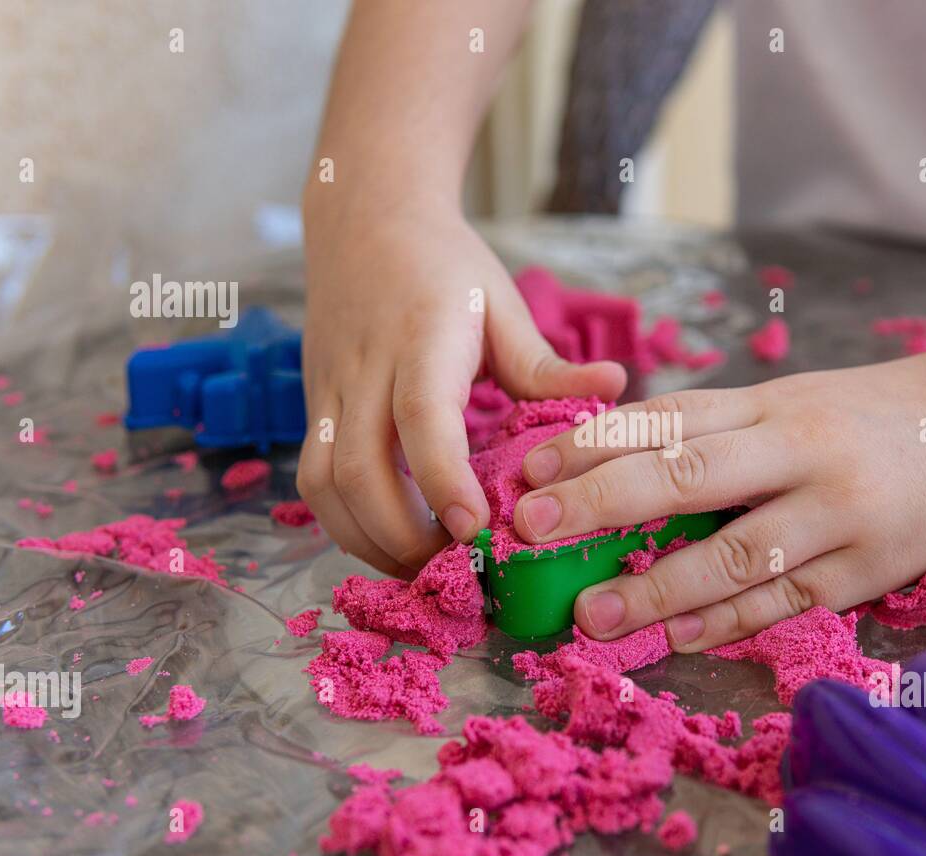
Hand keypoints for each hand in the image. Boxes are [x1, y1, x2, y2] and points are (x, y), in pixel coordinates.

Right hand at [298, 202, 625, 577]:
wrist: (364, 219)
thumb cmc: (443, 265)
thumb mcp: (502, 304)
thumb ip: (548, 363)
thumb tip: (615, 385)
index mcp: (421, 340)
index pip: (422, 419)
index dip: (444, 480)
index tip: (475, 529)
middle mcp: (364, 369)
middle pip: (359, 468)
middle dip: (402, 534)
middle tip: (455, 566)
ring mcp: (327, 389)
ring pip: (322, 484)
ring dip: (366, 539)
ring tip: (420, 566)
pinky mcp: (310, 404)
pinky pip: (313, 478)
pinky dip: (343, 522)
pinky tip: (387, 540)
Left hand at [513, 337, 925, 650]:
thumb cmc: (887, 410)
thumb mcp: (803, 398)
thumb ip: (729, 426)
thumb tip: (628, 458)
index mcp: (776, 402)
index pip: (669, 418)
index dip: (592, 442)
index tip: (530, 465)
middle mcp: (801, 449)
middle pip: (687, 472)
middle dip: (601, 501)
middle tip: (531, 528)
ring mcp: (840, 510)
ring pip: (735, 551)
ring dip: (657, 585)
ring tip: (593, 613)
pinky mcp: (873, 564)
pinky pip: (790, 598)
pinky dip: (731, 620)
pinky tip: (681, 635)